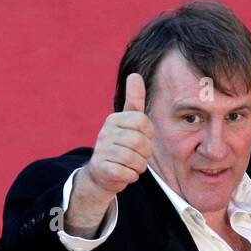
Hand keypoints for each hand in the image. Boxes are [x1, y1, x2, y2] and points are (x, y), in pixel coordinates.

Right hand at [84, 72, 154, 196]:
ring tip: (134, 165)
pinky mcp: (102, 168)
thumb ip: (134, 101)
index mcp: (114, 119)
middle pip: (140, 142)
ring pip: (134, 160)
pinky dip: (131, 176)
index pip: (143, 121)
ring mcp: (102, 151)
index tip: (143, 139)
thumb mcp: (127, 122)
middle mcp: (106, 133)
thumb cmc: (120, 146)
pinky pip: (126, 173)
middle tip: (140, 155)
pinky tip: (127, 173)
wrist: (101, 174)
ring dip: (139, 166)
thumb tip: (135, 74)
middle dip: (146, 153)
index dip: (149, 134)